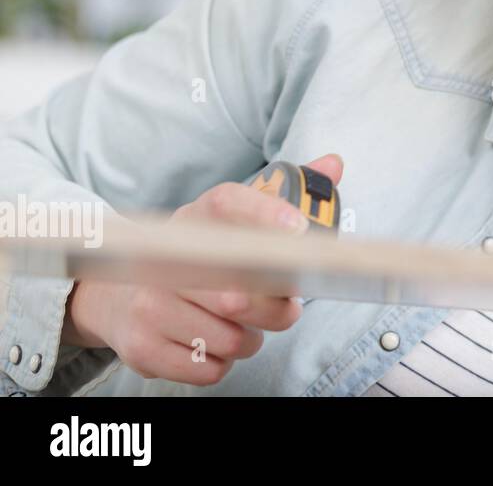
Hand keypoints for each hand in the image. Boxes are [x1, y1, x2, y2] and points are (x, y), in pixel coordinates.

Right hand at [62, 154, 343, 385]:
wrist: (118, 292)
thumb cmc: (194, 257)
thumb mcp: (231, 219)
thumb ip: (286, 194)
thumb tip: (333, 164)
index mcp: (196, 216)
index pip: (230, 202)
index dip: (267, 214)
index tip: (298, 230)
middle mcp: (165, 258)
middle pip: (240, 293)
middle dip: (278, 308)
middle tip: (287, 306)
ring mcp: (148, 304)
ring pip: (230, 338)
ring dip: (251, 338)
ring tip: (243, 323)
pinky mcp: (141, 347)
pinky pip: (208, 368)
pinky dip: (223, 362)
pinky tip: (213, 341)